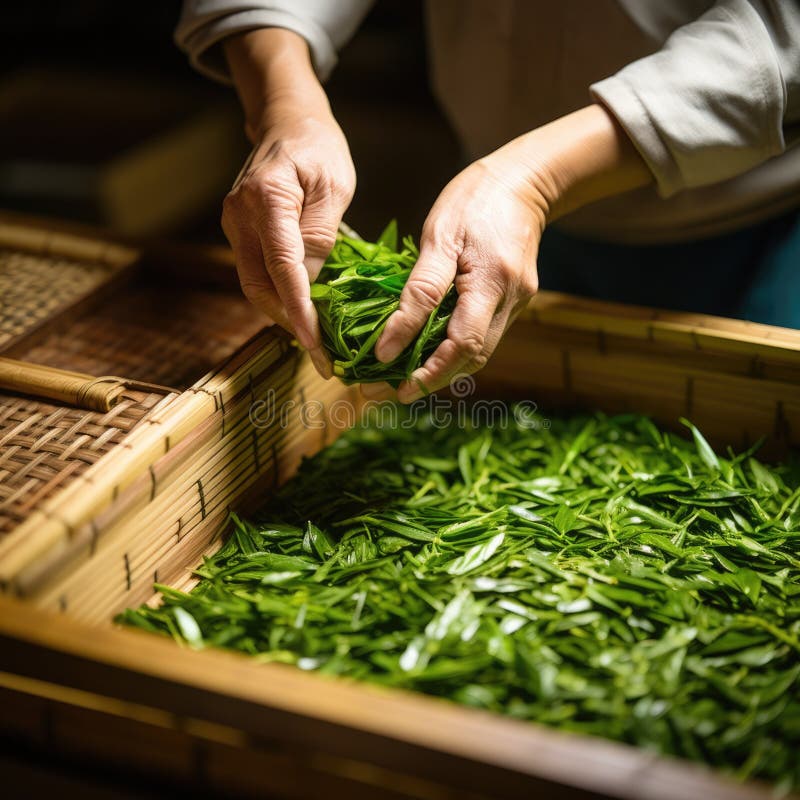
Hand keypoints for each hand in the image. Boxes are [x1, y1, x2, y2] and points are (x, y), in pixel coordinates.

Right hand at [221, 29, 355, 377]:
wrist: (286, 121)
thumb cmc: (318, 147)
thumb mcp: (335, 187)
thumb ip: (321, 236)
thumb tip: (311, 285)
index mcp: (267, 198)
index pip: (282, 267)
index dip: (299, 310)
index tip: (316, 344)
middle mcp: (239, 215)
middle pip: (259, 286)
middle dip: (290, 324)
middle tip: (323, 356)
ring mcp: (234, 225)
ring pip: (254, 286)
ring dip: (284, 316)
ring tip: (317, 342)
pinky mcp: (239, 232)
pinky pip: (257, 273)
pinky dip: (279, 297)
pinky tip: (304, 313)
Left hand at [365, 104, 651, 401]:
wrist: (523, 182)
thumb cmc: (474, 201)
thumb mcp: (439, 236)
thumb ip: (420, 288)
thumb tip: (392, 339)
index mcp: (492, 282)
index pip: (462, 342)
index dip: (430, 369)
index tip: (394, 382)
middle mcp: (511, 301)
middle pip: (472, 358)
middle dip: (430, 380)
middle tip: (386, 391)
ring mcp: (516, 304)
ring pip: (478, 352)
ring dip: (441, 371)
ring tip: (400, 379)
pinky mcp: (513, 302)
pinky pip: (482, 335)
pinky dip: (453, 351)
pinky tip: (426, 353)